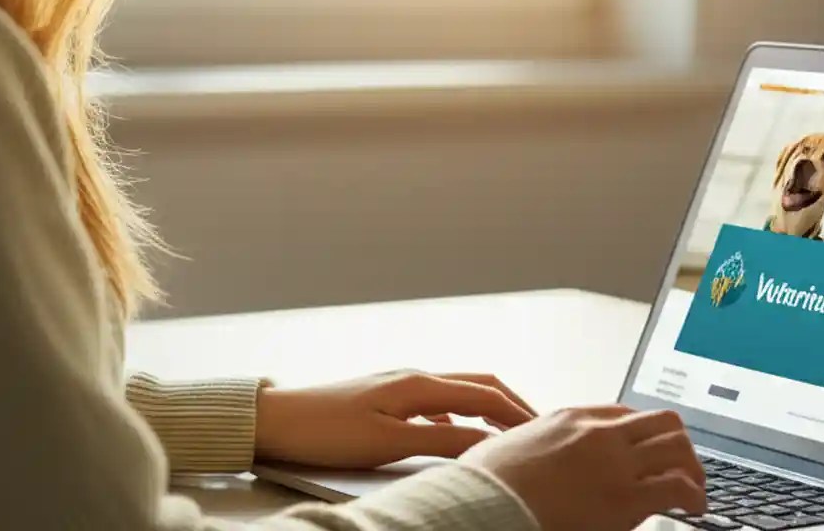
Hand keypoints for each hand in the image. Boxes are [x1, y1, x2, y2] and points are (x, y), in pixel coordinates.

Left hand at [254, 369, 535, 468]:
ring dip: (489, 409)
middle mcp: (415, 377)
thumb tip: (486, 444)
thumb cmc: (326, 431)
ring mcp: (400, 384)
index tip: (547, 432)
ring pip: (460, 392)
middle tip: (540, 427)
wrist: (276, 418)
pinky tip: (457, 437)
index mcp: (420, 385)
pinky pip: (438, 403)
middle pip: (480, 384)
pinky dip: (462, 417)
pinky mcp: (386, 397)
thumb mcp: (388, 443)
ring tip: (509, 433)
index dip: (521, 415)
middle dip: (514, 405)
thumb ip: (441, 442)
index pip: (487, 396)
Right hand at [460, 405, 706, 530]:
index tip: (648, 449)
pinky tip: (693, 508)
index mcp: (570, 418)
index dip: (643, 434)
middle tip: (682, 467)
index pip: (624, 414)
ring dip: (692, 467)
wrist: (483, 505)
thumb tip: (529, 456)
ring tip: (695, 489)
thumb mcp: (508, 447)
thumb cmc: (486, 485)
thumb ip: (532, 445)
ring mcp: (615, 461)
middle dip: (677, 444)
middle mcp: (598, 432)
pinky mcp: (625, 497)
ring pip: (677, 446)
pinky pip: (677, 486)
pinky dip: (694, 496)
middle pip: (660, 421)